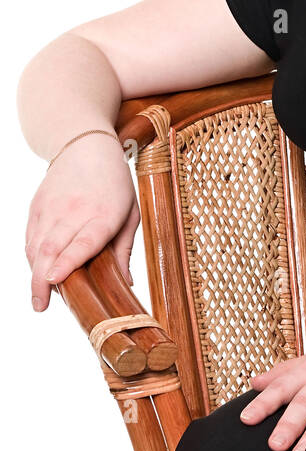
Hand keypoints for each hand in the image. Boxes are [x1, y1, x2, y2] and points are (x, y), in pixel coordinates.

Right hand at [26, 135, 139, 310]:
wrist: (85, 145)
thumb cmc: (115, 184)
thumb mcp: (131, 213)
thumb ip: (124, 250)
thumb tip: (125, 284)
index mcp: (103, 214)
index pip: (82, 242)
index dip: (66, 262)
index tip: (53, 281)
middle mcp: (73, 211)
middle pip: (51, 248)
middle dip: (41, 280)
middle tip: (40, 305)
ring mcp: (51, 208)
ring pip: (36, 246)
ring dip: (35, 273)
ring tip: (40, 296)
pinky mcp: (36, 207)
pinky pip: (29, 239)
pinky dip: (32, 258)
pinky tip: (38, 272)